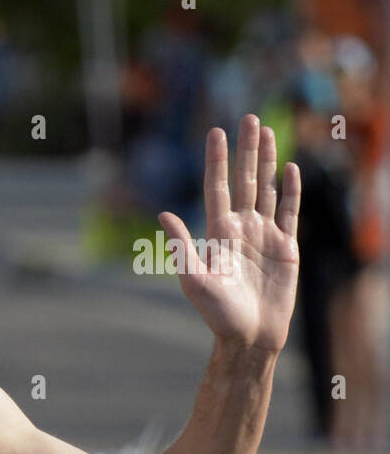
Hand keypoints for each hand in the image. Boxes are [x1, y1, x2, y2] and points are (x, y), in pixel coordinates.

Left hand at [159, 114, 300, 353]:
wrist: (250, 336)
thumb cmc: (218, 313)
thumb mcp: (194, 279)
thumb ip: (181, 246)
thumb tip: (163, 214)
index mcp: (218, 233)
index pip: (217, 187)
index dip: (217, 160)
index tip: (216, 132)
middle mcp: (240, 228)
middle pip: (244, 180)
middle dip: (246, 150)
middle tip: (248, 118)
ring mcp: (264, 235)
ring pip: (266, 188)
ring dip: (268, 160)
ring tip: (268, 132)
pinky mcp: (286, 246)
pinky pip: (289, 211)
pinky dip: (291, 190)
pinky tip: (291, 168)